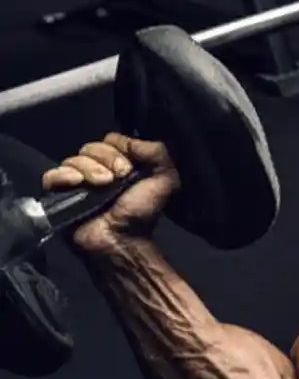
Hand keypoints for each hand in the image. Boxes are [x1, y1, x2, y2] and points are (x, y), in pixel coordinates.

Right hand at [41, 133, 180, 251]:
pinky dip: (64, 176)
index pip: (110, 140)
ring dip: (90, 169)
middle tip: (117, 179)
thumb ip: (156, 152)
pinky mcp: (58, 194)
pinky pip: (52, 175)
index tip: (128, 169)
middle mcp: (97, 169)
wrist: (122, 238)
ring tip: (102, 186)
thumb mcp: (165, 178)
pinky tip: (77, 184)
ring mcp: (76, 181)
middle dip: (106, 159)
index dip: (118, 149)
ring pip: (73, 159)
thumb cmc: (143, 211)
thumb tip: (128, 140)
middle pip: (91, 147)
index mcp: (119, 163)